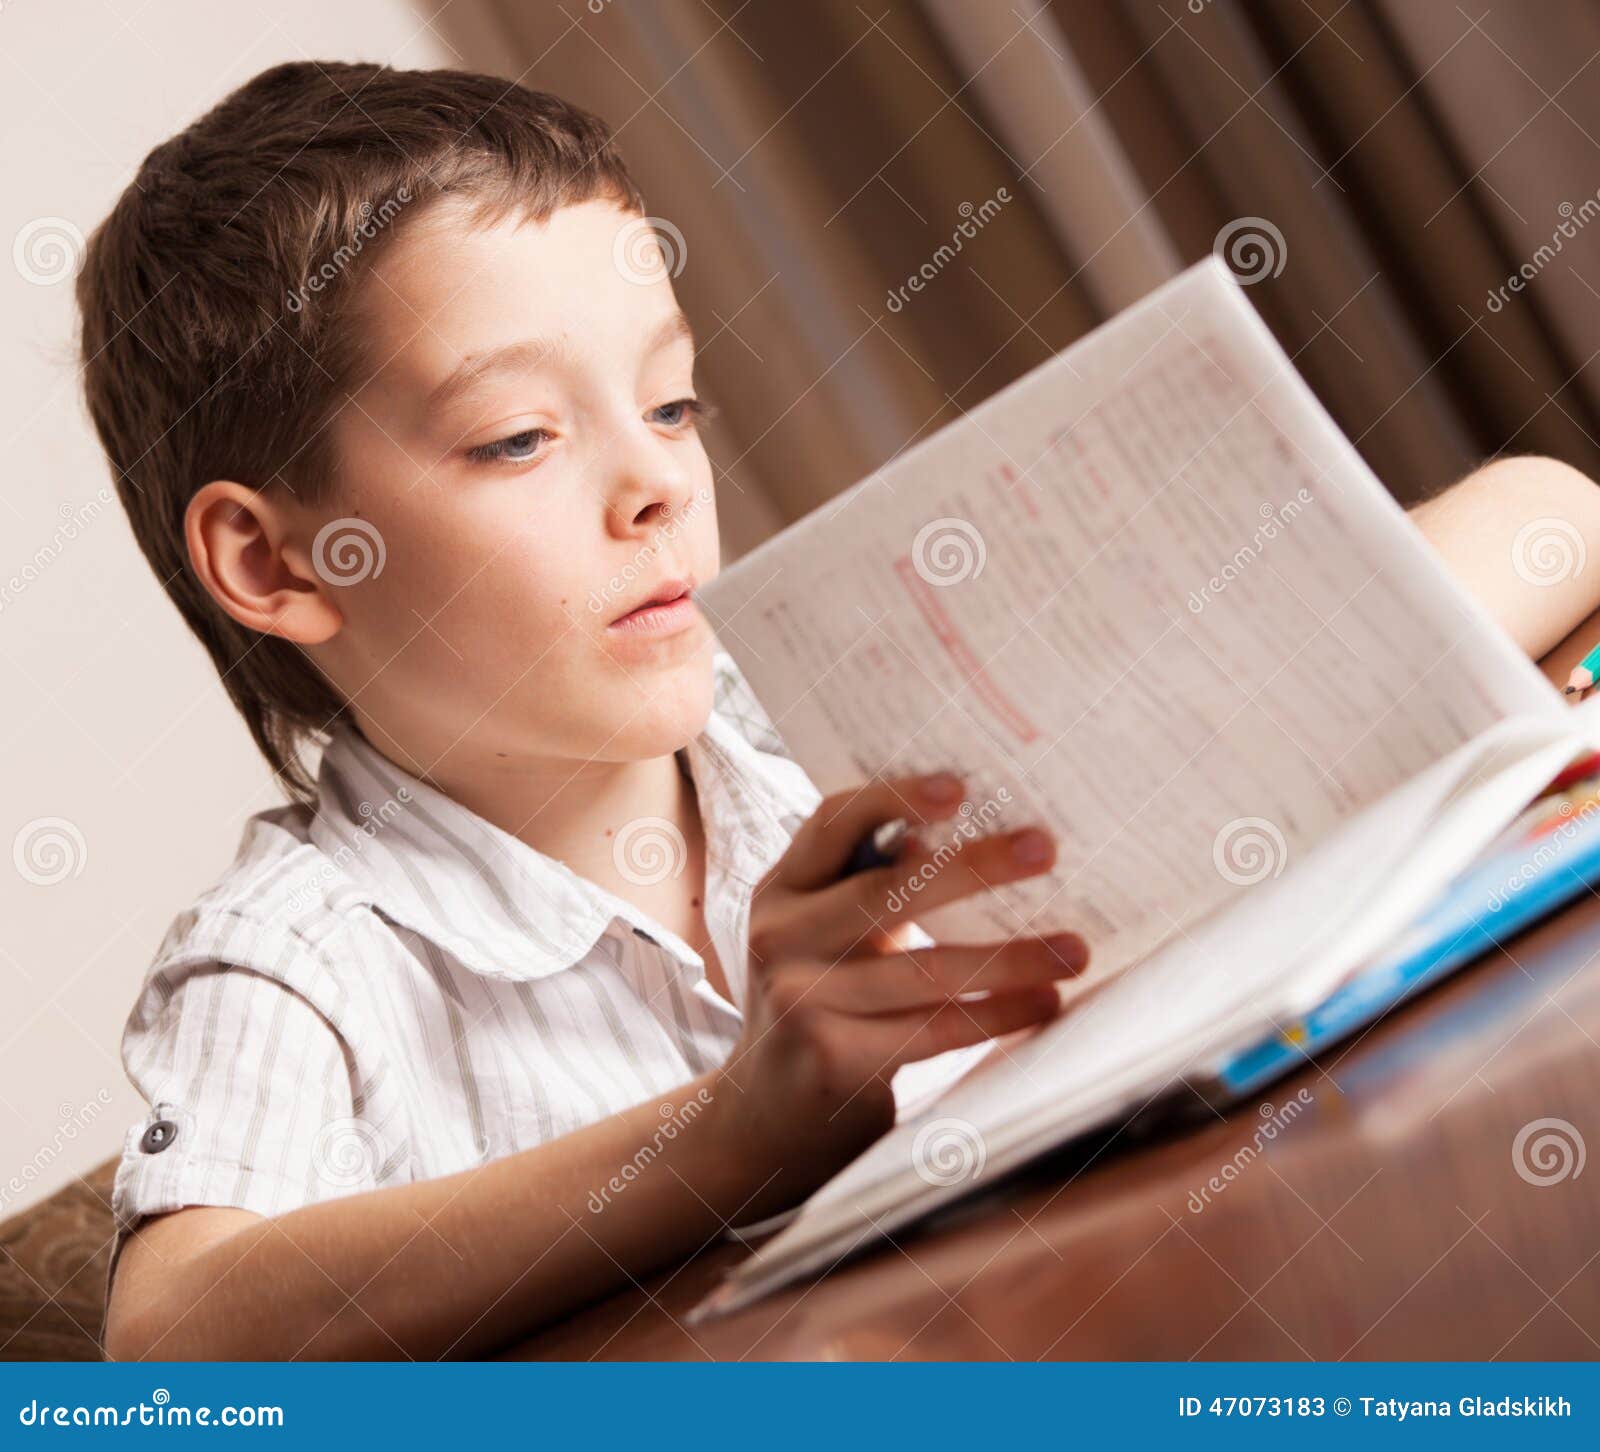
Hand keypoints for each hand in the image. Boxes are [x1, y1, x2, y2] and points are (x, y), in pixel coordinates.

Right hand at [709, 771, 1087, 1212]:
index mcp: (781, 888)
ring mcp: (800, 1000)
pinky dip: (997, 1014)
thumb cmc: (820, 998)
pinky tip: (1044, 1003)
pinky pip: (933, 1031)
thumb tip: (967, 830)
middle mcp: (779, 937)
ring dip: (1011, 958)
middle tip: (1045, 848)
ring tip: (1075, 949)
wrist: (767, 1110)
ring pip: (923, 970)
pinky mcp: (831, 1059)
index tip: (961, 785)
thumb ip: (869, 882)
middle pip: (885, 891)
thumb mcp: (823, 930)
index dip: (895, 797)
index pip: (832, 822)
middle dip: (974, 868)